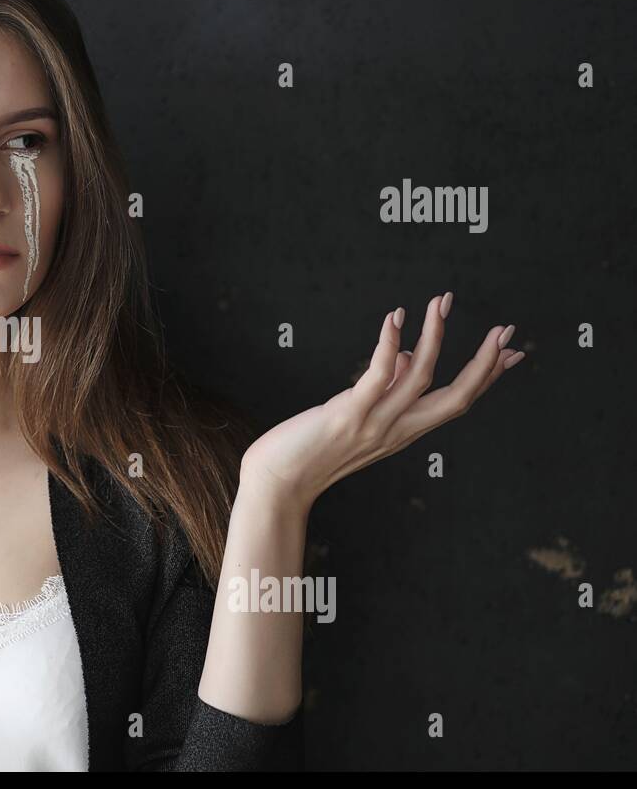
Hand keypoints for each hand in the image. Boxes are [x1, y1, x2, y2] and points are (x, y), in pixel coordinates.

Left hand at [239, 291, 524, 514]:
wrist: (277, 484)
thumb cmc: (310, 448)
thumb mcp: (356, 417)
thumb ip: (385, 389)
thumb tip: (407, 354)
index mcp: (402, 432)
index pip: (455, 403)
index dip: (487, 378)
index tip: (513, 353)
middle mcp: (396, 431)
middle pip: (455, 398)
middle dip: (484, 363)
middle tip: (506, 330)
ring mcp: (374, 425)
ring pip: (420, 378)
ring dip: (435, 338)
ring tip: (441, 303)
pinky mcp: (348, 416)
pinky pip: (378, 377)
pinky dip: (390, 345)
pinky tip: (395, 319)